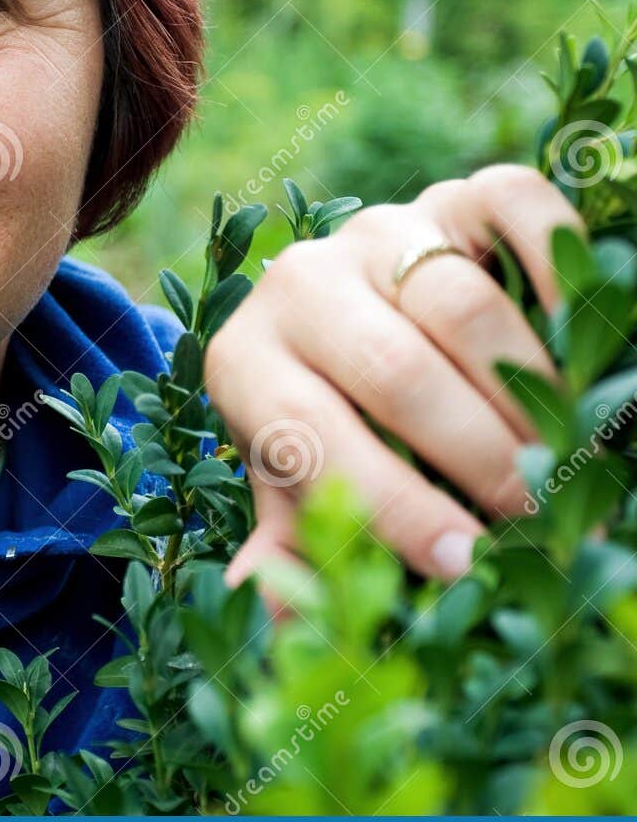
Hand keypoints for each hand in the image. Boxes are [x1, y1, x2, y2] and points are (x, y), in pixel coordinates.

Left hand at [205, 164, 581, 583]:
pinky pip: (509, 206)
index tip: (462, 563)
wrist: (340, 314)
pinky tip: (579, 324)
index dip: (389, 506)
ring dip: (528, 388)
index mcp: (243, 362)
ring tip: (569, 452)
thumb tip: (267, 621)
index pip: (310, 435)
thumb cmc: (322, 418)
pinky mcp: (445, 200)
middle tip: (536, 515)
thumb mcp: (292, 480)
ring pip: (459, 303)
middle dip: (475, 455)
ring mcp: (376, 232)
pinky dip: (555, 253)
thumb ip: (289, 544)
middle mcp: (298, 284)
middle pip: (394, 370)